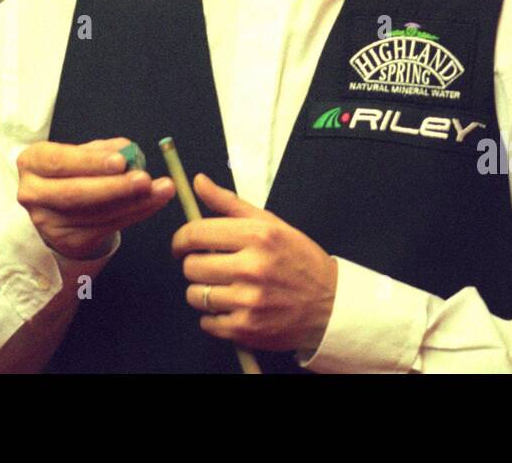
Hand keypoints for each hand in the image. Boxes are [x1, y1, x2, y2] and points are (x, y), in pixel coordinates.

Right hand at [17, 137, 174, 260]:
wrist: (58, 204)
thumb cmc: (73, 169)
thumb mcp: (83, 152)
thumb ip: (104, 149)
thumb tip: (129, 151)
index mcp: (32, 162)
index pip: (60, 161)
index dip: (91, 162)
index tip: (121, 160)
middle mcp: (33, 194)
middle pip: (75, 193)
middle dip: (114, 187)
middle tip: (144, 179)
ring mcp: (48, 222)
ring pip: (96, 214)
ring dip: (134, 202)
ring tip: (161, 189)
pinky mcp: (68, 241)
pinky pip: (106, 228)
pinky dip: (135, 214)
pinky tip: (152, 202)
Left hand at [171, 173, 337, 354]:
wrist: (330, 304)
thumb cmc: (299, 260)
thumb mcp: (270, 224)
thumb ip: (229, 203)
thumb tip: (198, 181)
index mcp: (258, 236)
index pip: (196, 233)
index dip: (181, 239)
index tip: (182, 245)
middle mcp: (252, 267)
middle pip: (192, 266)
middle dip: (195, 265)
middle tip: (212, 267)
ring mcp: (249, 301)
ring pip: (195, 295)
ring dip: (203, 292)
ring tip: (224, 287)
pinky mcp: (247, 329)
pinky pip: (207, 322)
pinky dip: (214, 316)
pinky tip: (233, 307)